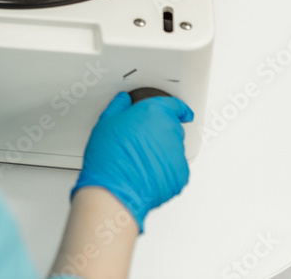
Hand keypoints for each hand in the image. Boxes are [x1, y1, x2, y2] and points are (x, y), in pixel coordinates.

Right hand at [72, 92, 193, 231]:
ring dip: (161, 152)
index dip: (180, 109)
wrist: (114, 189)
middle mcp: (170, 130)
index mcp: (154, 112)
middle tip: (141, 143)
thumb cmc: (109, 157)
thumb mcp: (106, 122)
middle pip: (172, 128)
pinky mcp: (180, 175)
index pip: (176, 106)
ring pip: (173, 149)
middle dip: (159, 133)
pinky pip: (175, 169)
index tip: (184, 112)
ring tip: (139, 161)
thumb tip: (123, 101)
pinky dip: (164, 171)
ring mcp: (177, 153)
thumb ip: (119, 107)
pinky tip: (146, 173)